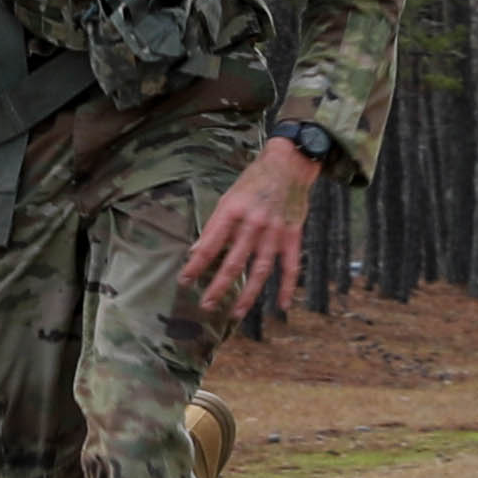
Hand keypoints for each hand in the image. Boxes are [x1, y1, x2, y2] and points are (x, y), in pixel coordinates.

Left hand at [183, 137, 323, 317]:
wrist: (288, 164)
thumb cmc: (253, 180)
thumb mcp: (228, 198)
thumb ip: (214, 226)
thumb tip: (195, 250)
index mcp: (231, 211)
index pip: (209, 245)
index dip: (195, 265)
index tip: (185, 281)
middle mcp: (252, 223)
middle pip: (233, 263)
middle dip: (218, 287)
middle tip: (206, 305)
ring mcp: (274, 232)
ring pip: (260, 270)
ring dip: (247, 294)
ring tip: (236, 313)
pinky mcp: (292, 235)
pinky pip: (290, 266)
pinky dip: (287, 287)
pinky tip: (283, 305)